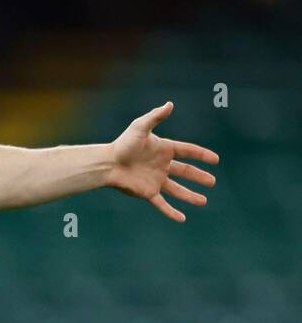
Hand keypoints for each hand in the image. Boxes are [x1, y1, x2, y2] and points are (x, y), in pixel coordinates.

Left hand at [108, 102, 217, 221]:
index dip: (201, 155)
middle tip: (212, 182)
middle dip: (199, 177)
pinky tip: (182, 218)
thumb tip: (170, 104)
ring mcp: (156, 180)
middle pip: (185, 172)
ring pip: (177, 190)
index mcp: (164, 150)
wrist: (108, 163)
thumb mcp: (140, 127)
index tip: (215, 160)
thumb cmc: (123, 144)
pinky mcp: (148, 192)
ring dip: (190, 196)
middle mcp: (162, 166)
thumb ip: (156, 116)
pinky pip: (162, 204)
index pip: (187, 152)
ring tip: (204, 201)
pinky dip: (172, 212)